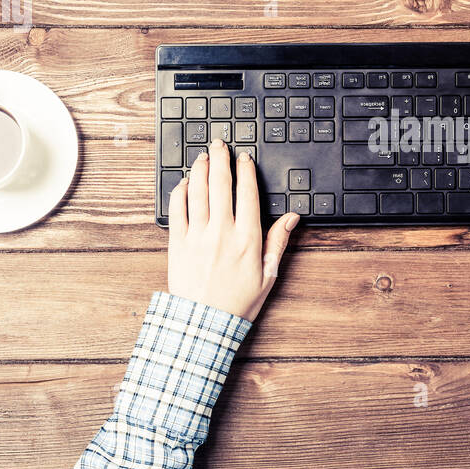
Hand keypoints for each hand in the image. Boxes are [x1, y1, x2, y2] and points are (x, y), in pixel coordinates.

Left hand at [167, 138, 299, 320]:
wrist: (204, 325)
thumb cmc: (238, 303)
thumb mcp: (268, 275)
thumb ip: (278, 242)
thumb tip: (292, 218)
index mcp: (247, 240)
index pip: (247, 194)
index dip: (246, 171)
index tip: (245, 158)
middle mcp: (222, 233)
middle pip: (221, 185)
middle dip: (221, 159)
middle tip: (220, 143)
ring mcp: (197, 236)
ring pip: (198, 192)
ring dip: (201, 169)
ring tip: (204, 156)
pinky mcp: (177, 243)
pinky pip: (177, 209)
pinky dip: (181, 191)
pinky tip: (185, 182)